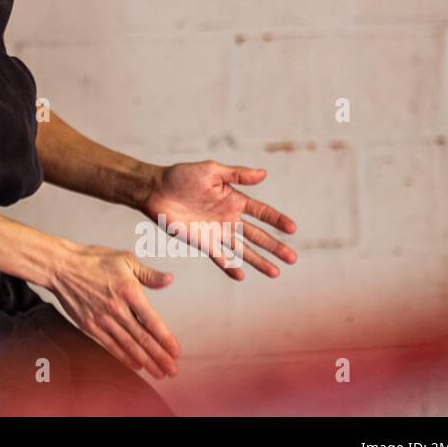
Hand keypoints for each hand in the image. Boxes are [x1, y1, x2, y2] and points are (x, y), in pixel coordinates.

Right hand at [49, 244, 180, 378]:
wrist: (61, 267)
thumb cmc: (91, 261)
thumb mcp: (125, 259)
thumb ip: (148, 274)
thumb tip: (168, 280)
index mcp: (129, 291)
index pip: (152, 321)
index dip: (166, 339)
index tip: (175, 350)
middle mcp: (117, 309)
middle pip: (143, 338)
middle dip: (160, 357)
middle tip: (172, 370)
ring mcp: (102, 319)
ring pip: (128, 345)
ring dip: (146, 361)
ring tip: (158, 372)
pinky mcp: (90, 326)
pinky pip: (110, 345)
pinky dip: (124, 357)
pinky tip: (135, 365)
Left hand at [142, 160, 296, 280]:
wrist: (154, 190)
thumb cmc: (181, 176)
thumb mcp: (211, 171)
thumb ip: (237, 174)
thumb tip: (264, 173)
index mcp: (233, 199)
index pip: (261, 212)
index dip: (277, 220)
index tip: (292, 229)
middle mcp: (228, 217)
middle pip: (257, 235)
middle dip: (274, 246)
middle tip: (292, 259)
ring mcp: (216, 232)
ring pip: (243, 249)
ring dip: (259, 261)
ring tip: (276, 273)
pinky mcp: (202, 242)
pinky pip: (219, 257)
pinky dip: (229, 266)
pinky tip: (241, 275)